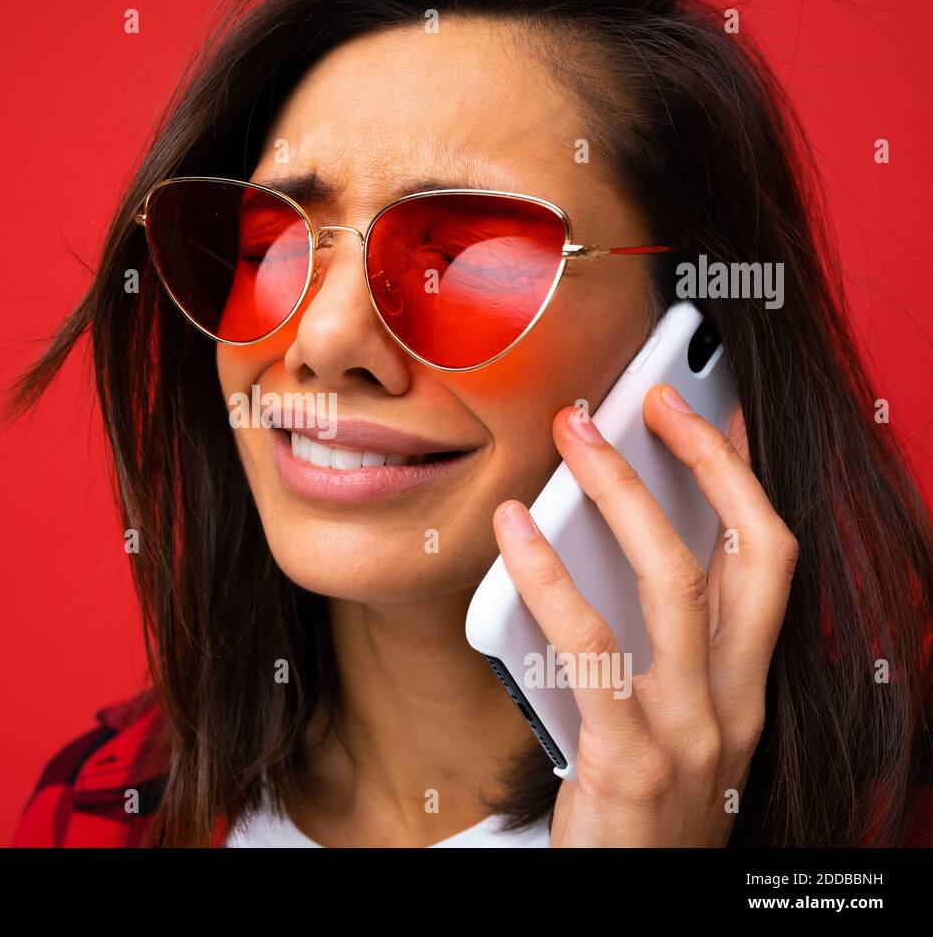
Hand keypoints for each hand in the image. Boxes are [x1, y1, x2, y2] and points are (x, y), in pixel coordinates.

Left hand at [491, 384, 798, 845]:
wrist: (632, 904)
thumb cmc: (639, 811)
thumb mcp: (667, 727)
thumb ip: (647, 650)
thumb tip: (593, 550)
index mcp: (745, 689)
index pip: (768, 562)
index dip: (742, 480)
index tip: (708, 413)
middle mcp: (732, 703)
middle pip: (746, 555)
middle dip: (703, 463)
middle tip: (646, 398)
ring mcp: (688, 732)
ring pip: (674, 584)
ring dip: (622, 496)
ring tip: (574, 439)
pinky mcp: (628, 760)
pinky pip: (590, 649)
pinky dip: (551, 578)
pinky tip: (515, 531)